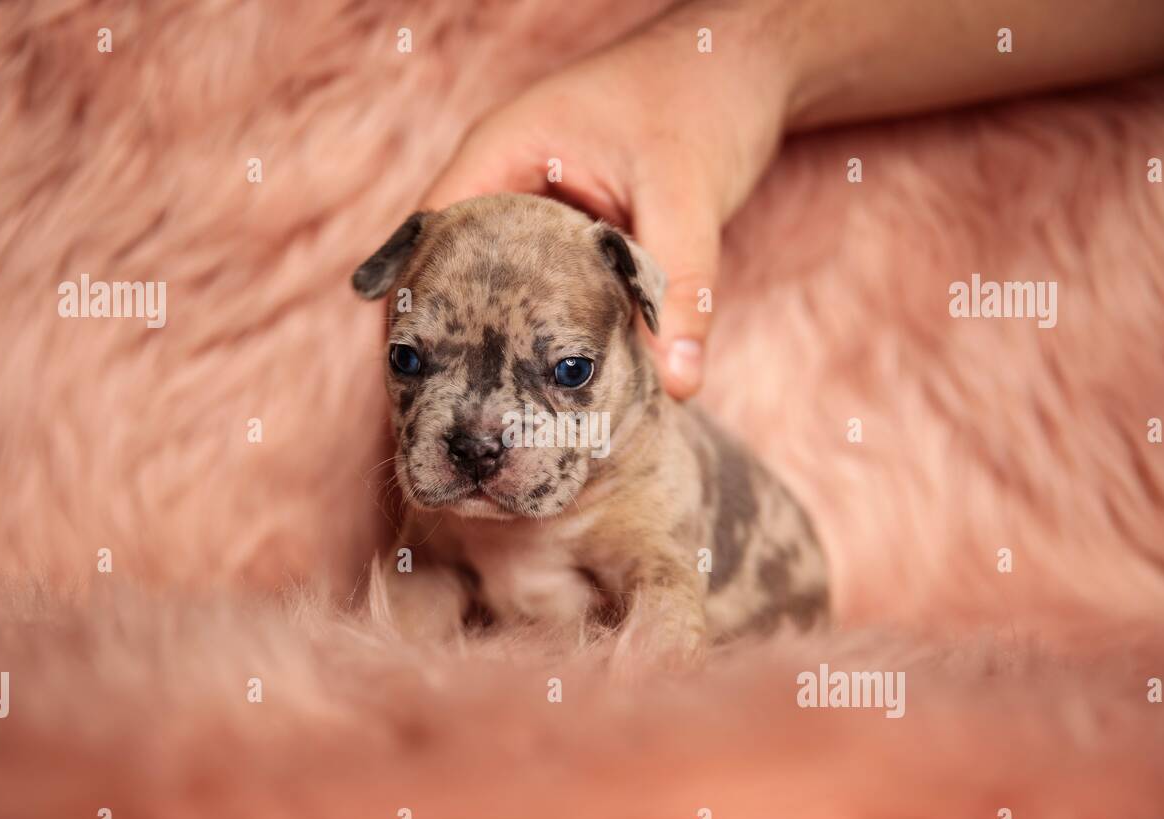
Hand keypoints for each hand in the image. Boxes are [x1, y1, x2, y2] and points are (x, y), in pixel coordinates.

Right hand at [424, 5, 791, 398]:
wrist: (748, 62)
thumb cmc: (706, 95)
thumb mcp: (689, 194)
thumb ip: (680, 287)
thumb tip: (675, 384)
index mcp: (506, 153)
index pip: (430, 234)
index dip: (416, 304)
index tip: (415, 374)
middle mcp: (511, 180)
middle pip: (455, 268)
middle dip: (454, 336)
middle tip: (450, 410)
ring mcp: (543, 208)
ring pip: (504, 284)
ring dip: (502, 339)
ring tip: (489, 413)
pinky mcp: (578, 234)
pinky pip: (549, 289)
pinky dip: (551, 330)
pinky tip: (556, 383)